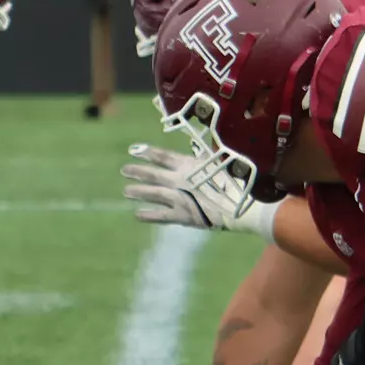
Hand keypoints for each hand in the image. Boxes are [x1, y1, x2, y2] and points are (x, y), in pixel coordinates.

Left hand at [122, 144, 272, 233]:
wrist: (239, 207)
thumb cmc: (234, 182)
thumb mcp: (219, 163)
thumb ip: (205, 157)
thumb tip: (199, 149)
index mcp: (188, 165)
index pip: (163, 156)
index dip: (147, 152)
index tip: (134, 150)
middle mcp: (179, 180)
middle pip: (153, 174)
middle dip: (137, 171)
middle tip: (124, 170)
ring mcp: (179, 198)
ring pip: (152, 193)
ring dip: (138, 191)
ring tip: (126, 191)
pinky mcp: (182, 215)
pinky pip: (161, 216)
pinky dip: (148, 215)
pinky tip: (137, 215)